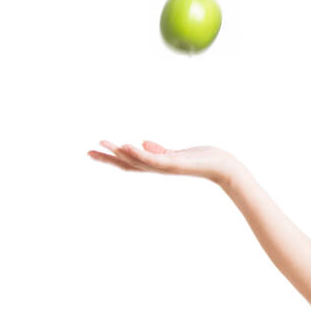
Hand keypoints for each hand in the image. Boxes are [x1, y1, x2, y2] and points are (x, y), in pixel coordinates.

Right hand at [87, 140, 238, 185]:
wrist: (223, 167)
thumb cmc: (202, 160)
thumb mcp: (177, 154)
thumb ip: (159, 151)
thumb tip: (143, 143)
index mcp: (157, 165)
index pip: (129, 162)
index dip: (111, 158)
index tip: (92, 151)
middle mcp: (159, 168)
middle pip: (128, 164)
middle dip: (108, 159)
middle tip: (87, 152)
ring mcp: (166, 167)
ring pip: (138, 161)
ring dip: (120, 152)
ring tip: (104, 143)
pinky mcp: (176, 164)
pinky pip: (154, 159)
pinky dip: (140, 153)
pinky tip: (128, 145)